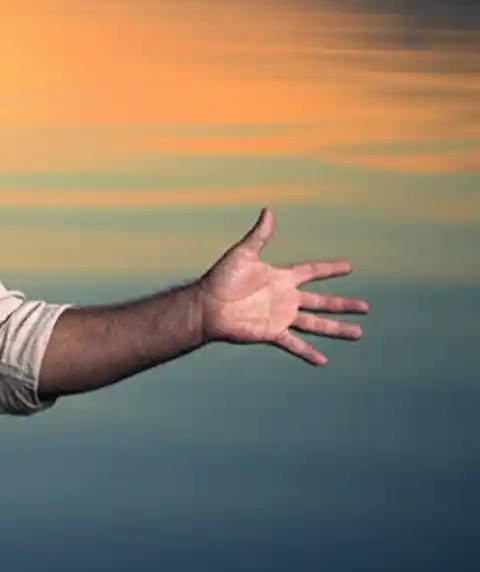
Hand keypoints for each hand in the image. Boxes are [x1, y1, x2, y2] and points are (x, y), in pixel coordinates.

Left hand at [199, 208, 369, 365]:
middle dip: (343, 304)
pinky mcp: (271, 332)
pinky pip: (294, 343)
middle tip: (366, 307)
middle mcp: (285, 298)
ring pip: (316, 324)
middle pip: (321, 301)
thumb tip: (268, 210)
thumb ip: (259, 235)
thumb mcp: (243, 253)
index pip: (312, 271)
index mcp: (281, 278)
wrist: (206, 306)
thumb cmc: (221, 278)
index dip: (329, 269)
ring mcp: (280, 317)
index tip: (349, 267)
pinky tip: (323, 361)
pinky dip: (308, 352)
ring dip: (337, 329)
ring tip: (358, 333)